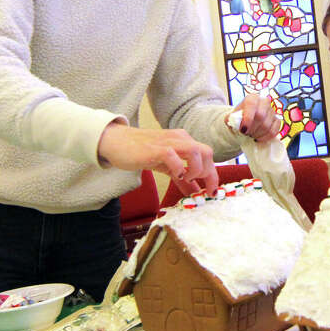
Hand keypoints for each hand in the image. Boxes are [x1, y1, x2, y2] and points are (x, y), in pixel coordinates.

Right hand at [97, 121, 218, 194]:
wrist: (116, 142)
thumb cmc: (141, 152)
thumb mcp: (166, 167)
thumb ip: (182, 178)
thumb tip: (196, 192)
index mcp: (184, 141)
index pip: (208, 156)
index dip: (213, 175)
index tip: (212, 192)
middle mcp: (179, 139)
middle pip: (207, 152)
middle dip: (208, 173)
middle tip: (200, 187)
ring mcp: (168, 142)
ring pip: (195, 151)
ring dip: (195, 169)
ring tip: (185, 178)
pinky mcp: (155, 148)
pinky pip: (173, 155)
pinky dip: (178, 168)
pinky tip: (174, 175)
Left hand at [230, 94, 282, 141]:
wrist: (245, 121)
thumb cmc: (238, 118)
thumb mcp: (231, 117)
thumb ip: (232, 119)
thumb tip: (237, 124)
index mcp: (252, 98)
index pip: (251, 105)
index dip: (247, 119)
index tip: (242, 130)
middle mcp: (264, 102)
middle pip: (261, 117)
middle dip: (252, 129)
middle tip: (246, 133)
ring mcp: (272, 111)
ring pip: (267, 126)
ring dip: (257, 134)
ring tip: (251, 135)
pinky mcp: (277, 120)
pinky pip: (274, 131)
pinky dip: (265, 138)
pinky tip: (258, 138)